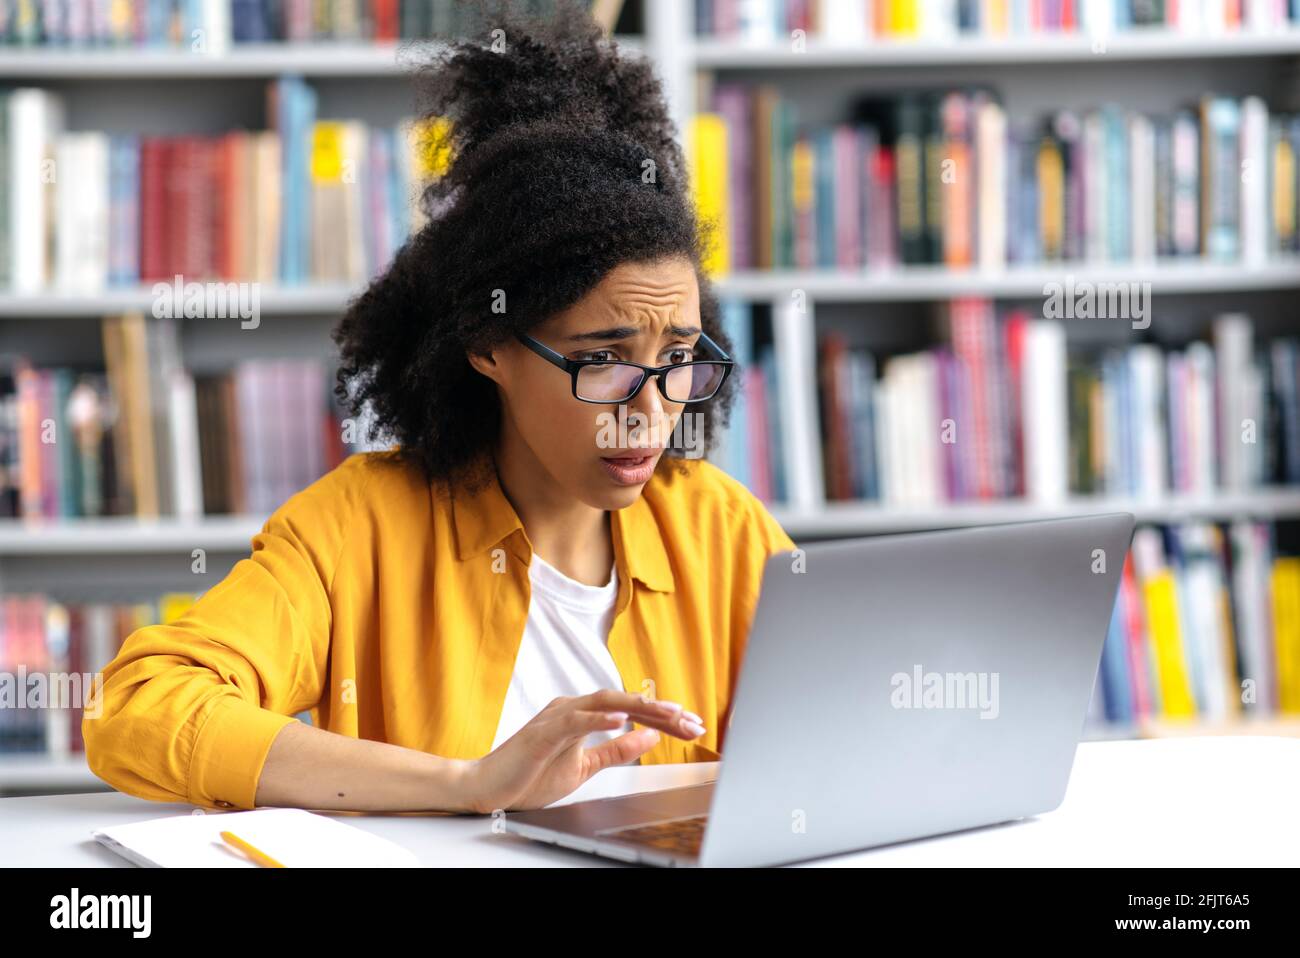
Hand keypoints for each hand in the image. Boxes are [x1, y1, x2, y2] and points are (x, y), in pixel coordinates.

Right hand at [463, 690, 706, 813]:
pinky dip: (599, 718)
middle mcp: (572, 709)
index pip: (630, 711)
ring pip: (604, 703)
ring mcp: (557, 717)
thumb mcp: (584, 766)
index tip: (691, 726)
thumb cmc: (529, 775)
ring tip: (668, 713)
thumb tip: (649, 738)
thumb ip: (615, 751)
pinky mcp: (542, 733)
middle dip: (660, 711)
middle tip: (692, 720)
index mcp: (581, 716)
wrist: (487, 789)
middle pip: (624, 701)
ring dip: (639, 708)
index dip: (662, 717)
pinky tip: (622, 719)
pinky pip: (574, 721)